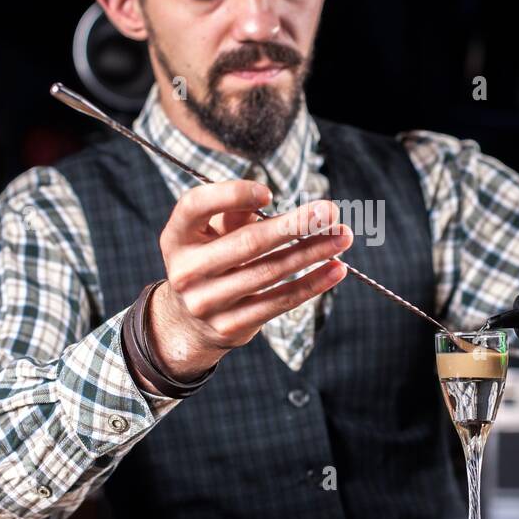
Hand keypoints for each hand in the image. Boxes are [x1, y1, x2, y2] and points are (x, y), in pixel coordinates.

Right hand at [147, 180, 352, 379]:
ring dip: (313, 252)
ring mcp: (208, 302)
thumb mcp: (208, 233)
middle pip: (247, 242)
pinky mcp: (232, 326)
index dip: (232, 194)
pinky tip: (336, 269)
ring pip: (270, 271)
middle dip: (295, 224)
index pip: (196, 205)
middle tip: (330, 210)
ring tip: (342, 236)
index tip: (270, 192)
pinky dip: (312, 285)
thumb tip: (265, 198)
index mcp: (176, 237)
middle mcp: (186, 271)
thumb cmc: (208, 259)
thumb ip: (232, 213)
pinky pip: (280, 301)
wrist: (188, 322)